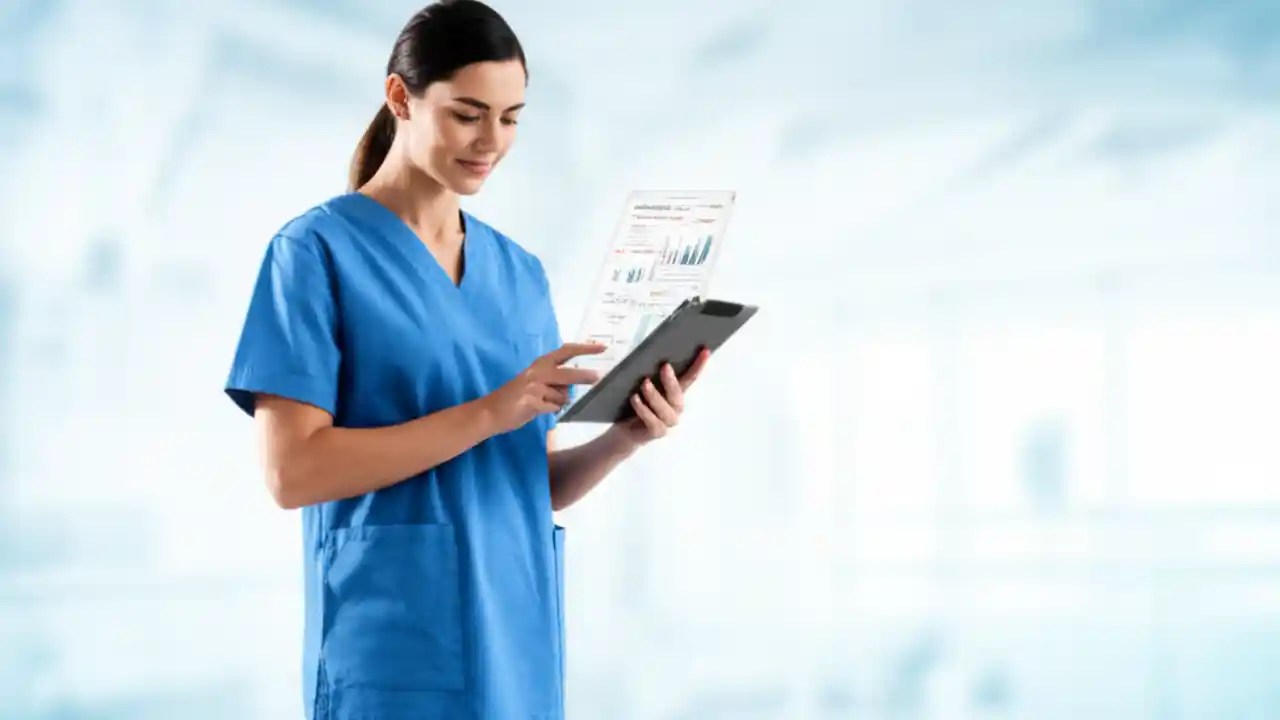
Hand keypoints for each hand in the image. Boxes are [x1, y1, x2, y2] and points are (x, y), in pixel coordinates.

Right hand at [483, 343, 605, 433]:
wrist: (490, 412)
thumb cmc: (514, 397)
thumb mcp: (534, 382)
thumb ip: (552, 380)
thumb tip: (572, 384)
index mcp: (539, 364)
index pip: (565, 351)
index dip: (584, 349)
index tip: (602, 347)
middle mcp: (537, 372)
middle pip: (568, 373)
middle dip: (584, 376)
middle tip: (598, 377)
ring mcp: (534, 387)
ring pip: (562, 396)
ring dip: (557, 402)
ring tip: (540, 404)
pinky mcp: (532, 402)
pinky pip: (553, 408)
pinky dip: (550, 411)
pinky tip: (536, 410)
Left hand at [610, 347, 710, 448]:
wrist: (623, 429)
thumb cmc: (635, 402)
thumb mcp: (638, 384)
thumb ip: (644, 371)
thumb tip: (636, 352)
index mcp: (674, 393)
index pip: (690, 378)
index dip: (698, 366)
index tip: (705, 351)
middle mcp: (675, 407)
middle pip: (677, 395)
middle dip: (672, 381)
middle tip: (665, 366)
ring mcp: (668, 422)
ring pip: (666, 410)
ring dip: (655, 395)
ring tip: (644, 383)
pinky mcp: (657, 432)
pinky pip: (653, 422)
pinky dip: (644, 410)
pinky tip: (635, 399)